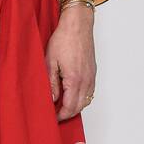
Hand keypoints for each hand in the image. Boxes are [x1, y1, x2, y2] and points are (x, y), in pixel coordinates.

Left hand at [45, 6, 95, 121]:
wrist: (78, 25)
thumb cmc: (63, 40)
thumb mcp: (50, 62)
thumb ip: (51, 83)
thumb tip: (52, 99)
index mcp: (74, 80)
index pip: (69, 107)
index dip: (61, 116)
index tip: (53, 118)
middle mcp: (86, 80)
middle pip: (79, 107)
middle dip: (68, 114)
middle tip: (56, 115)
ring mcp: (91, 76)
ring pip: (86, 100)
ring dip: (75, 107)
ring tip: (62, 106)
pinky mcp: (93, 71)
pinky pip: (89, 91)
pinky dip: (81, 98)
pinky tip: (72, 95)